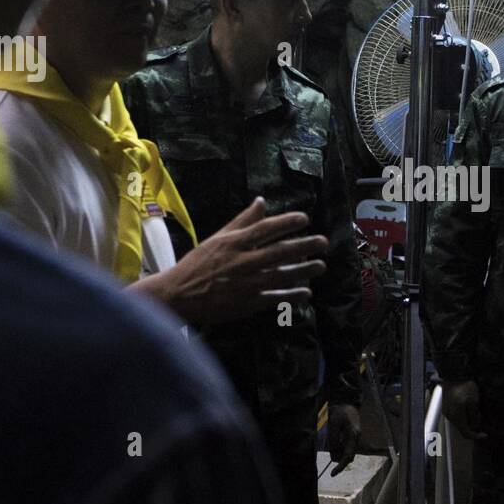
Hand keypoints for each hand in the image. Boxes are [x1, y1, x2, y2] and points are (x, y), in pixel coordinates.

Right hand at [132, 197, 327, 324]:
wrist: (179, 295)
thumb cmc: (199, 263)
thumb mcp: (218, 238)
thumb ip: (242, 220)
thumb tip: (262, 201)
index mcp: (234, 243)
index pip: (265, 229)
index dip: (286, 222)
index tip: (304, 218)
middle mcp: (243, 261)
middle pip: (280, 251)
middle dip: (305, 246)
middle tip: (323, 242)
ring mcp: (246, 283)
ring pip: (282, 275)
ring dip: (304, 270)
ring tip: (321, 266)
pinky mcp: (248, 303)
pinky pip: (275, 297)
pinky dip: (292, 295)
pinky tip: (307, 292)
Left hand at [326, 403, 360, 475]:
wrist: (347, 402)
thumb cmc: (340, 411)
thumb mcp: (333, 423)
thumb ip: (333, 440)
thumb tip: (334, 456)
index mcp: (353, 436)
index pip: (347, 457)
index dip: (340, 467)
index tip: (332, 474)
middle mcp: (356, 439)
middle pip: (347, 456)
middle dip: (337, 456)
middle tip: (327, 445)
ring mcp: (355, 438)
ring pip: (345, 451)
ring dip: (336, 450)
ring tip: (329, 435)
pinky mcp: (352, 437)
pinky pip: (344, 446)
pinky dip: (337, 446)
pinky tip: (333, 436)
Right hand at [443, 379, 485, 439]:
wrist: (454, 375)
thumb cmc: (464, 387)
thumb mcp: (474, 402)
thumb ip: (474, 416)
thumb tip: (475, 427)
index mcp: (457, 416)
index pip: (466, 434)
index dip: (476, 436)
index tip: (485, 434)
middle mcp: (450, 417)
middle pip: (463, 428)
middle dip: (473, 424)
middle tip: (479, 414)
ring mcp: (447, 412)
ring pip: (460, 422)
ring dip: (468, 418)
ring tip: (473, 407)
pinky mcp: (446, 407)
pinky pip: (456, 416)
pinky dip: (463, 414)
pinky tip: (467, 405)